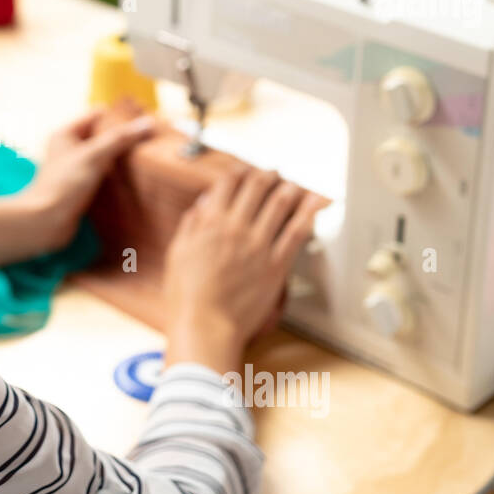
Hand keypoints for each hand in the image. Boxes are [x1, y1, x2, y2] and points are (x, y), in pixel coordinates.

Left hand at [20, 104, 156, 252]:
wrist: (45, 222)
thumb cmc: (64, 185)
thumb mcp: (94, 156)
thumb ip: (119, 139)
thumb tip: (147, 123)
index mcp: (66, 133)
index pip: (98, 115)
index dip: (119, 118)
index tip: (144, 122)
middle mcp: (69, 148)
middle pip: (102, 136)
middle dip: (123, 139)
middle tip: (149, 141)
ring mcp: (75, 168)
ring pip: (104, 157)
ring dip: (121, 159)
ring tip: (145, 159)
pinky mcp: (81, 187)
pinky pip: (102, 175)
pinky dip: (116, 176)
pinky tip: (133, 179)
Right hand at [161, 167, 328, 372]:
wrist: (205, 324)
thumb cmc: (187, 296)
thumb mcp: (177, 253)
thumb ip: (191, 226)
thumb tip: (201, 206)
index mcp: (209, 222)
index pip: (228, 184)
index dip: (239, 172)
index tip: (245, 170)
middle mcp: (235, 227)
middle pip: (257, 187)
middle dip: (267, 175)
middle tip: (273, 172)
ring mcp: (258, 244)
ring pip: (280, 203)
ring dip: (289, 187)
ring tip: (293, 184)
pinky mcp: (276, 264)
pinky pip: (297, 232)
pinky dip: (309, 213)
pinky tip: (316, 204)